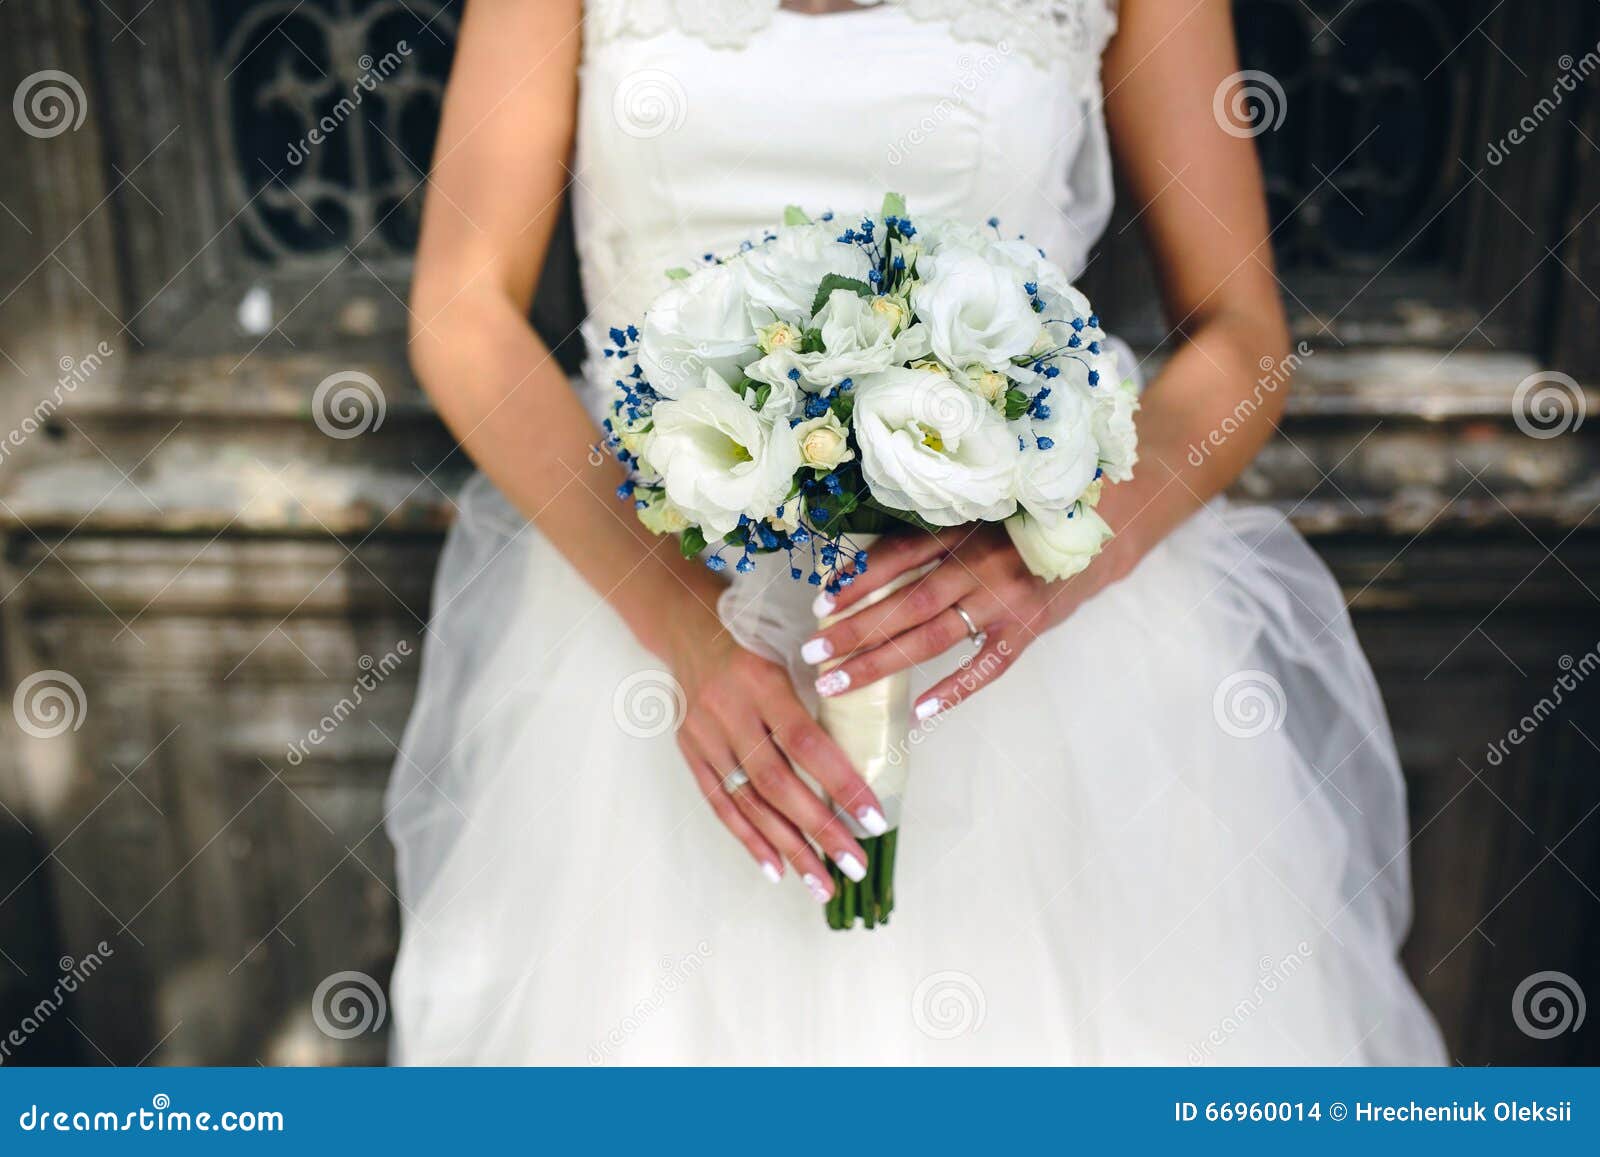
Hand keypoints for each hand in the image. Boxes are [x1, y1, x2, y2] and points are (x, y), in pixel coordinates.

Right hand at [666, 624, 887, 901]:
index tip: (874, 819)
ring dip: (788, 847)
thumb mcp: (793, 654)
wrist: (688, 628)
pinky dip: (749, 839)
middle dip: (819, 830)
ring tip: (821, 883)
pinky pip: (720, 803)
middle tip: (854, 865)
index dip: (841, 784)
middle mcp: (729, 711)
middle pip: (777, 783)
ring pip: (749, 802)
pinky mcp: (689, 751)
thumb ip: (825, 700)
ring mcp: (704, 735)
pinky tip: (776, 869)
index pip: (807, 742)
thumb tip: (879, 751)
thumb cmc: (758, 642)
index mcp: (763, 681)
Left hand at [801, 523, 1134, 719]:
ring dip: (880, 662)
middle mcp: (978, 565)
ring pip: (931, 637)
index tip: (819, 602)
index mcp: (961, 530)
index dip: (857, 578)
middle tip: (811, 655)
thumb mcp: (976, 514)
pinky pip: (985, 667)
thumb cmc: (1022, 524)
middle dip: (853, 631)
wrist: (1102, 530)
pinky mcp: (1025, 632)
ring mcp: (1004, 602)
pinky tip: (918, 712)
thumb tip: (861, 564)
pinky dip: (952, 690)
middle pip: (905, 604)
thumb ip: (931, 535)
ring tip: (836, 682)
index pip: (897, 555)